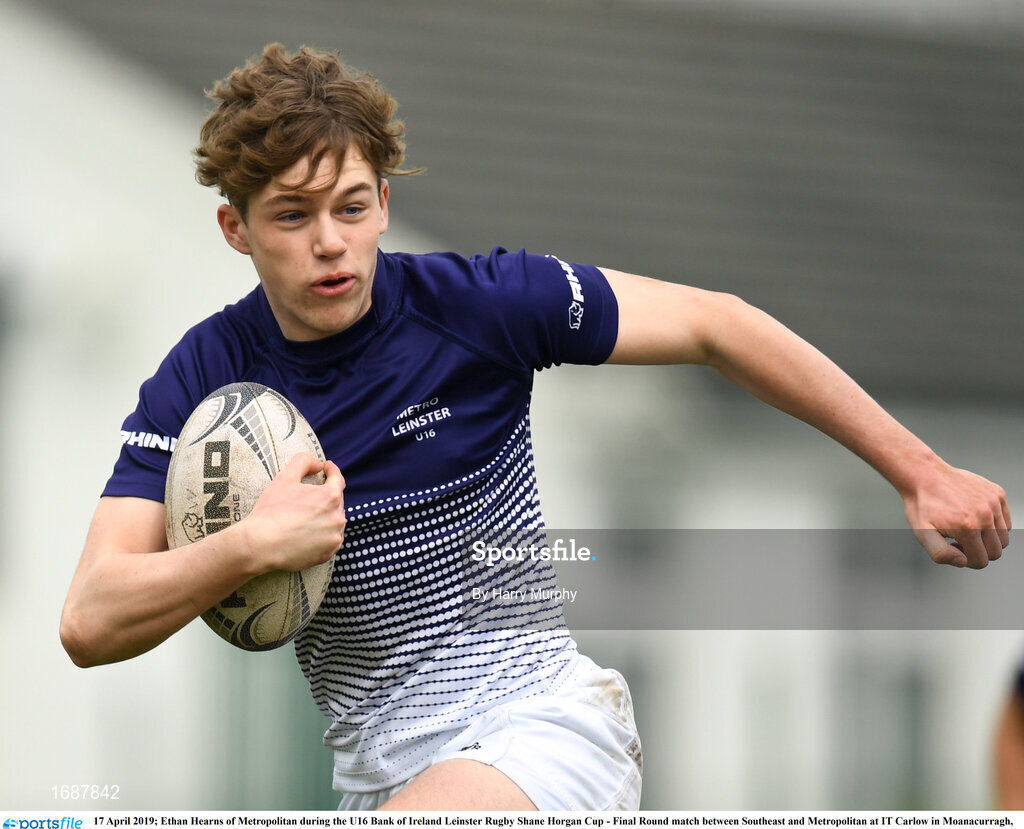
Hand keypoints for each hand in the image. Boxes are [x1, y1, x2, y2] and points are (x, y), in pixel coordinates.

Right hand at [240, 452, 345, 572]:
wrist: (260, 545)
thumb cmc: (271, 510)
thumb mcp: (285, 478)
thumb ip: (303, 462)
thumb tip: (318, 463)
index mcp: (330, 497)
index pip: (338, 479)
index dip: (331, 470)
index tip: (326, 468)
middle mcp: (337, 518)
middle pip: (336, 501)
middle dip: (326, 495)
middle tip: (310, 495)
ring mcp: (334, 538)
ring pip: (335, 521)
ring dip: (326, 515)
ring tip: (309, 515)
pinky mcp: (328, 553)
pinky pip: (330, 539)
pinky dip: (324, 534)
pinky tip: (310, 532)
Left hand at [903, 460, 1010, 567]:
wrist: (924, 475)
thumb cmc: (922, 504)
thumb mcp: (921, 533)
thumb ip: (940, 553)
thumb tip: (963, 561)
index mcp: (968, 527)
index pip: (981, 561)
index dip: (965, 558)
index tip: (953, 546)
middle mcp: (985, 514)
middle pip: (995, 552)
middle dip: (978, 551)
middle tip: (959, 538)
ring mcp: (994, 502)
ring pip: (1003, 537)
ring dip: (987, 537)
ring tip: (967, 527)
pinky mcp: (998, 493)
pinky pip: (1005, 520)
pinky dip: (993, 523)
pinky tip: (973, 515)